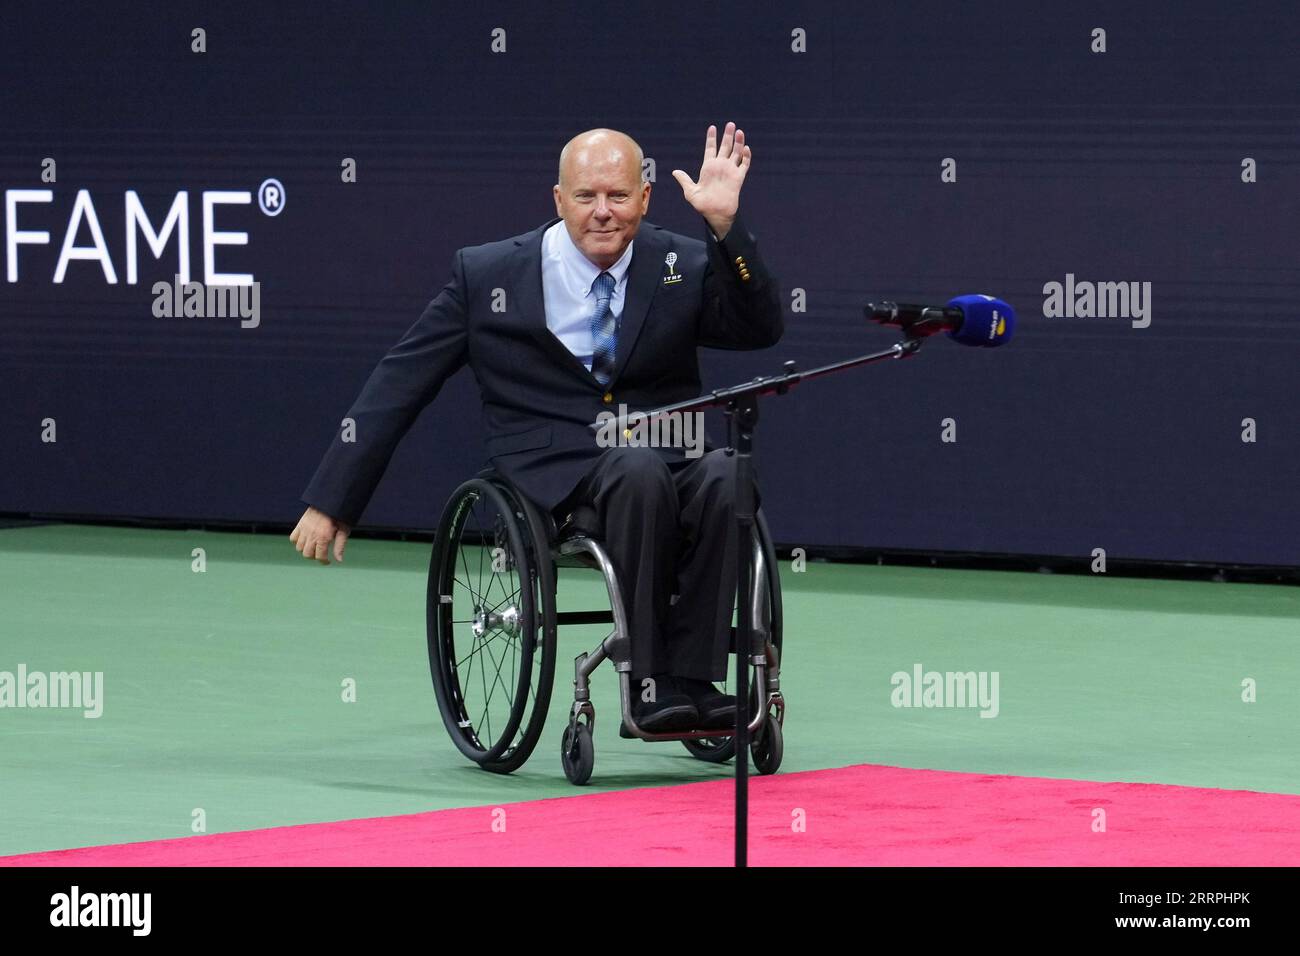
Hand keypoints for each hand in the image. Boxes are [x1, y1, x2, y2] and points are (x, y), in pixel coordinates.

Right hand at [290, 506, 350, 564]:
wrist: (330, 500)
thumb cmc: (339, 516)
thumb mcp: (344, 530)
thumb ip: (340, 546)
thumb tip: (338, 560)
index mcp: (324, 537)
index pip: (320, 556)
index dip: (324, 562)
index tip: (327, 561)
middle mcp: (312, 535)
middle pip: (307, 554)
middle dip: (314, 556)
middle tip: (321, 553)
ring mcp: (304, 530)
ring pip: (299, 548)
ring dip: (306, 550)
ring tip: (314, 546)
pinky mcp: (300, 524)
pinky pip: (293, 538)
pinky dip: (297, 541)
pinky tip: (305, 539)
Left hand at [671, 122, 750, 239]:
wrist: (715, 214)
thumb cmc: (702, 204)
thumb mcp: (690, 192)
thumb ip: (684, 180)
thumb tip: (675, 172)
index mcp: (708, 168)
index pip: (710, 149)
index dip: (711, 138)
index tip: (712, 127)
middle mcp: (720, 167)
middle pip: (725, 147)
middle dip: (727, 135)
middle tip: (730, 124)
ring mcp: (730, 171)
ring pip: (736, 153)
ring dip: (738, 142)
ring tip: (739, 131)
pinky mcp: (738, 178)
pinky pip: (744, 164)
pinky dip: (746, 156)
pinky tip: (745, 148)